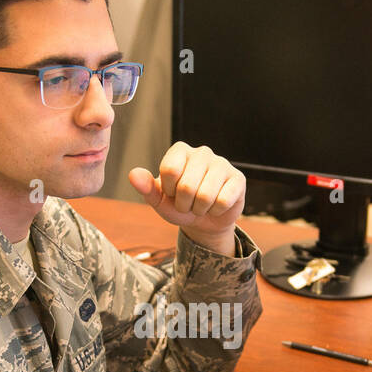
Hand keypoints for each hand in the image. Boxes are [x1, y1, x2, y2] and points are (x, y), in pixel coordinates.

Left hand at [129, 142, 244, 255]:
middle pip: (187, 186)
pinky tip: (217, 206)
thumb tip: (133, 175)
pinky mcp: (238, 178)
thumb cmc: (180, 205)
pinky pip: (223, 201)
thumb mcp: (160, 200)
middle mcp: (202, 152)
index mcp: (180, 151)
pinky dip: (216, 211)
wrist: (205, 220)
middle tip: (188, 203)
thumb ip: (146, 187)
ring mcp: (222, 163)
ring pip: (205, 196)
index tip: (172, 193)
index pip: (169, 170)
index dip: (169, 191)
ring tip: (201, 205)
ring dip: (200, 209)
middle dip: (185, 204)